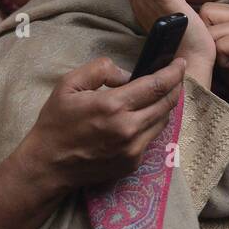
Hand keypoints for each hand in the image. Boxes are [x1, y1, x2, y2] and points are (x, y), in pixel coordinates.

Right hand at [21, 55, 185, 191]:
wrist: (48, 165)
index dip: (173, 72)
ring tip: (162, 93)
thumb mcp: (69, 85)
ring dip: (166, 105)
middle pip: (167, 104)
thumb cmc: (56, 123)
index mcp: (113, 106)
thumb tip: (127, 74)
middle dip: (175, 86)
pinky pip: (152, 138)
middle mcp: (128, 129)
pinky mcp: (132, 163)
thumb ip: (100, 70)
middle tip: (175, 75)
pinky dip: (153, 123)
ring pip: (163, 121)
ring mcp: (133, 149)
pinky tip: (146, 114)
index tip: (180, 63)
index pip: (156, 86)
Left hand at [199, 2, 228, 114]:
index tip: (220, 49)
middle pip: (206, 14)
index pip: (207, 8)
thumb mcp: (224, 49)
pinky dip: (225, 61)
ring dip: (217, 54)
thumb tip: (183, 25)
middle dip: (209, 40)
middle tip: (228, 57)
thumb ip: (211, 34)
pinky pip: (221, 46)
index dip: (205, 31)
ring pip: (212, 33)